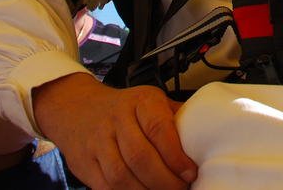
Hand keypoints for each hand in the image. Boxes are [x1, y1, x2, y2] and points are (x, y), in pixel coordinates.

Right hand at [33, 72, 196, 189]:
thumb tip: (206, 136)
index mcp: (140, 101)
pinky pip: (106, 186)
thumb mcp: (150, 101)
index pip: (158, 129)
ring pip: (121, 175)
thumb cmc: (123, 107)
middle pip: (140, 157)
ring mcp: (98, 142)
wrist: (77, 108)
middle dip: (164, 181)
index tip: (190, 173)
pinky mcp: (84, 163)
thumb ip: (175, 117)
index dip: (176, 156)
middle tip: (180, 188)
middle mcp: (117, 119)